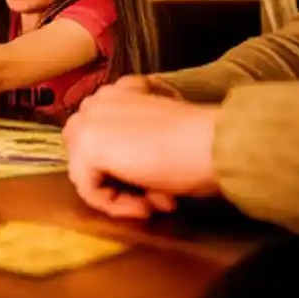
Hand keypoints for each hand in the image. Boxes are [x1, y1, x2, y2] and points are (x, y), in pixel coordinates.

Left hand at [62, 76, 220, 218]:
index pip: (103, 138)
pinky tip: (145, 205)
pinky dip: (115, 205)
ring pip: (86, 173)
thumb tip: (140, 177)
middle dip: (118, 180)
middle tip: (156, 197)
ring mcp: (88, 121)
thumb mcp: (161, 137)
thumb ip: (138, 147)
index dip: (128, 167)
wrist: (212, 142)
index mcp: (117, 92)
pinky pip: (89, 189)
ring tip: (155, 201)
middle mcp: (98, 101)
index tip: (161, 183)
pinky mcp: (88, 145)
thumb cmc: (200, 142)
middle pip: (87, 155)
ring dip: (119, 194)